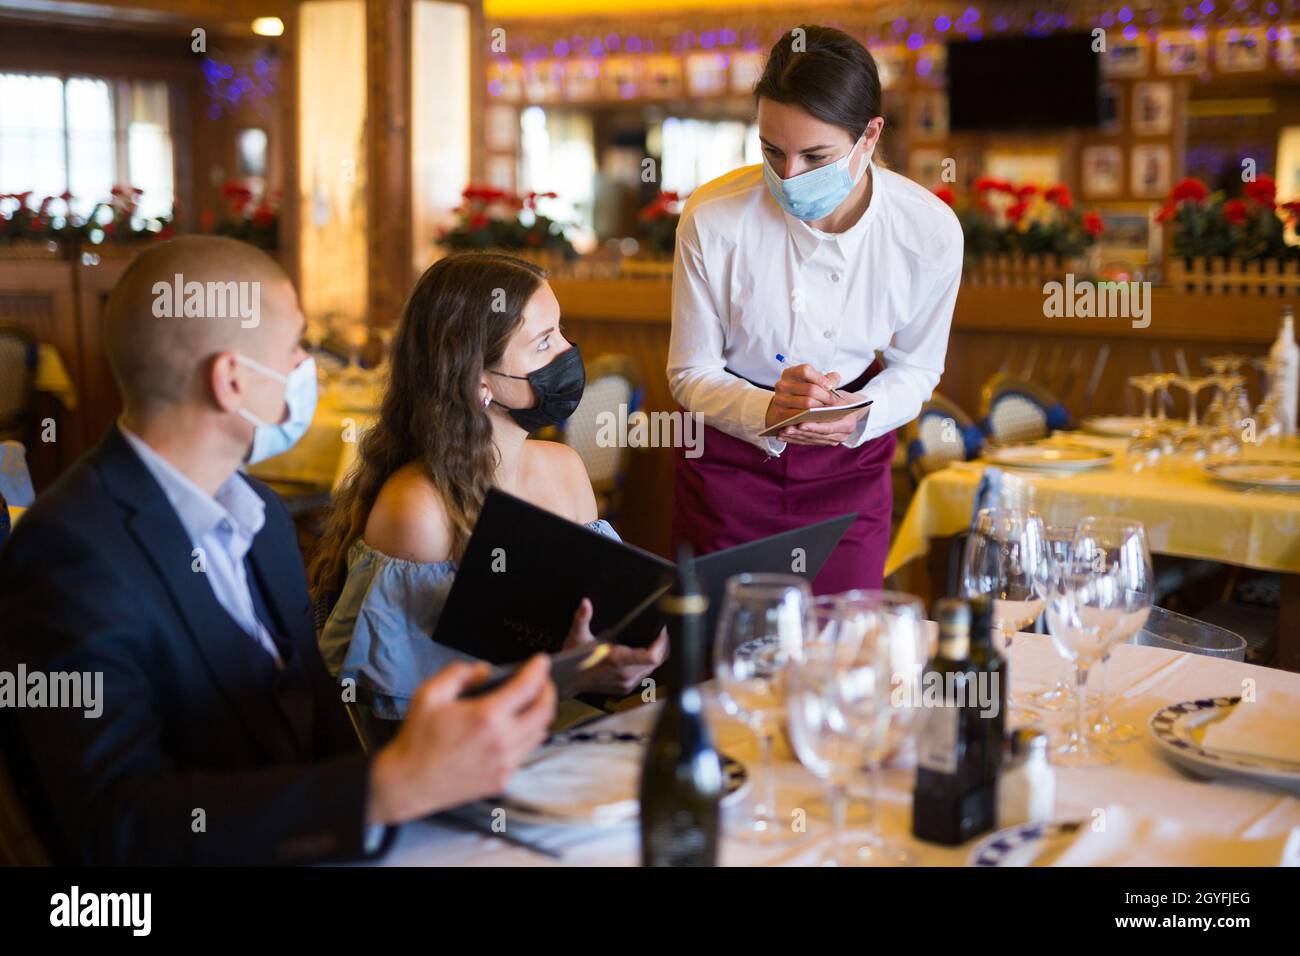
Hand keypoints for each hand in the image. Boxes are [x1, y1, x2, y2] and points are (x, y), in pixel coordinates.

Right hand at [367, 656, 555, 824]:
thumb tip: (484, 670)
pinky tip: (515, 730)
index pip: (528, 687)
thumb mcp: (430, 694)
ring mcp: (505, 764)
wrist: (408, 783)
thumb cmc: (417, 738)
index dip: (539, 669)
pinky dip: (527, 737)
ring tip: (530, 704)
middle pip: (545, 712)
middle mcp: (502, 741)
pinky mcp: (502, 779)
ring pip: (540, 734)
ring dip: (540, 715)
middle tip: (542, 681)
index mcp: (486, 717)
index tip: (542, 661)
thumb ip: (458, 673)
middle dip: (548, 691)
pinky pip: (526, 753)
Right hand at [562, 598, 668, 696]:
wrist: (568, 681)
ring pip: (654, 669)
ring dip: (657, 654)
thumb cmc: (574, 659)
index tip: (662, 631)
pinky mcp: (626, 688)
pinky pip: (646, 674)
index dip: (661, 643)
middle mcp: (625, 675)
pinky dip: (649, 663)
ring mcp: (627, 683)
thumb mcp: (577, 636)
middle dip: (662, 645)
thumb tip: (585, 603)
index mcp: (617, 661)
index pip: (651, 657)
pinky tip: (645, 652)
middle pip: (658, 661)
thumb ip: (582, 618)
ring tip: (655, 639)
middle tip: (661, 630)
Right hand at [765, 363, 839, 429]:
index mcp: (790, 373)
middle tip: (834, 401)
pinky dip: (813, 416)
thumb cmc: (801, 392)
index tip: (830, 386)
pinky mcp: (781, 414)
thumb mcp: (811, 382)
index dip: (820, 378)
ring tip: (829, 409)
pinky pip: (802, 416)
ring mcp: (780, 400)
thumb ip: (825, 379)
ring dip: (821, 407)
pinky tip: (820, 416)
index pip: (805, 370)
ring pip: (807, 403)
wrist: (783, 407)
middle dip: (825, 396)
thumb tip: (834, 378)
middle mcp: (782, 385)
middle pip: (810, 389)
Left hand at [776, 405, 868, 446]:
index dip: (814, 427)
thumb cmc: (843, 398)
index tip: (801, 424)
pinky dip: (795, 439)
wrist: (851, 407)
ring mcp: (833, 440)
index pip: (829, 428)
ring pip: (811, 440)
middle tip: (786, 429)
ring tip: (782, 432)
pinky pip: (808, 442)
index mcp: (848, 424)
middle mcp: (842, 436)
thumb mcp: (839, 394)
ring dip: (795, 437)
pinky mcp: (824, 442)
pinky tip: (782, 436)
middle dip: (801, 433)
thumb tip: (815, 401)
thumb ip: (829, 398)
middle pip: (818, 436)